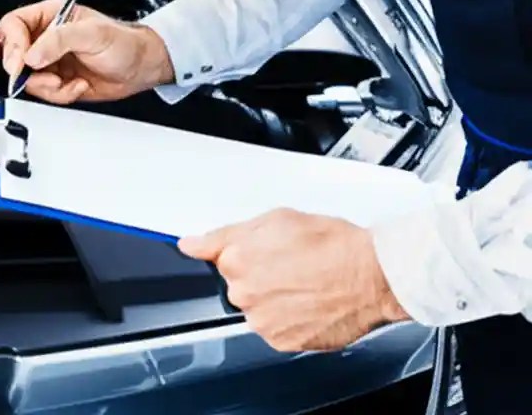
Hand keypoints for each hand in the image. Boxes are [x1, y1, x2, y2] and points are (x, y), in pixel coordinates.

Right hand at [0, 0, 175, 103]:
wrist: (141, 67)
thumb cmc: (124, 41)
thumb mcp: (92, 34)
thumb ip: (59, 40)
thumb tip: (31, 55)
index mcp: (50, 16)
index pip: (14, 25)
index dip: (12, 44)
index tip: (20, 62)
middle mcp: (46, 39)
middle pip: (14, 55)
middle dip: (27, 72)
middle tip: (47, 77)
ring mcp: (50, 62)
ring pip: (28, 79)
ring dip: (48, 86)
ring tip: (68, 81)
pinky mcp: (57, 81)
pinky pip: (45, 93)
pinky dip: (62, 94)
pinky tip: (79, 85)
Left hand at [178, 209, 410, 351]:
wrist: (372, 276)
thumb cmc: (333, 245)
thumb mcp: (277, 220)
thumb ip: (225, 234)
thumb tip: (189, 244)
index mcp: (236, 259)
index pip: (217, 258)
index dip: (243, 253)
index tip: (253, 259)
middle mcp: (243, 293)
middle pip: (237, 284)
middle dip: (258, 275)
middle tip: (290, 267)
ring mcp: (261, 320)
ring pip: (256, 308)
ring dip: (272, 299)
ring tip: (304, 285)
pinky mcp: (281, 340)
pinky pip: (275, 329)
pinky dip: (288, 319)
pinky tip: (308, 303)